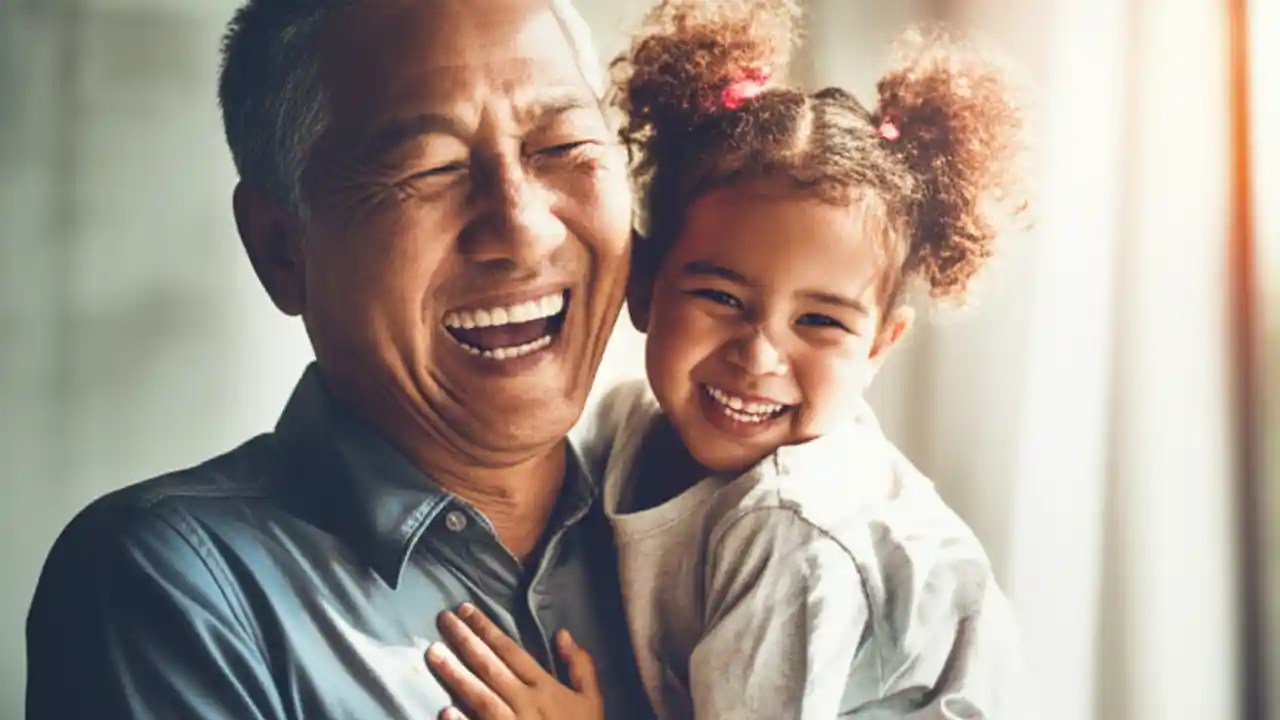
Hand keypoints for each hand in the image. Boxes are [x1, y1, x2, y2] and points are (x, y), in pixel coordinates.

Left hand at [425, 603, 603, 719]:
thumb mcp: (592, 699)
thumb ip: (581, 666)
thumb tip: (562, 632)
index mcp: (545, 688)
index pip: (510, 651)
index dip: (487, 629)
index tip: (466, 609)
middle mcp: (525, 703)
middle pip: (490, 667)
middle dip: (466, 641)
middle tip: (444, 619)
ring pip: (479, 696)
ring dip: (455, 674)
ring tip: (433, 653)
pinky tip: (444, 710)